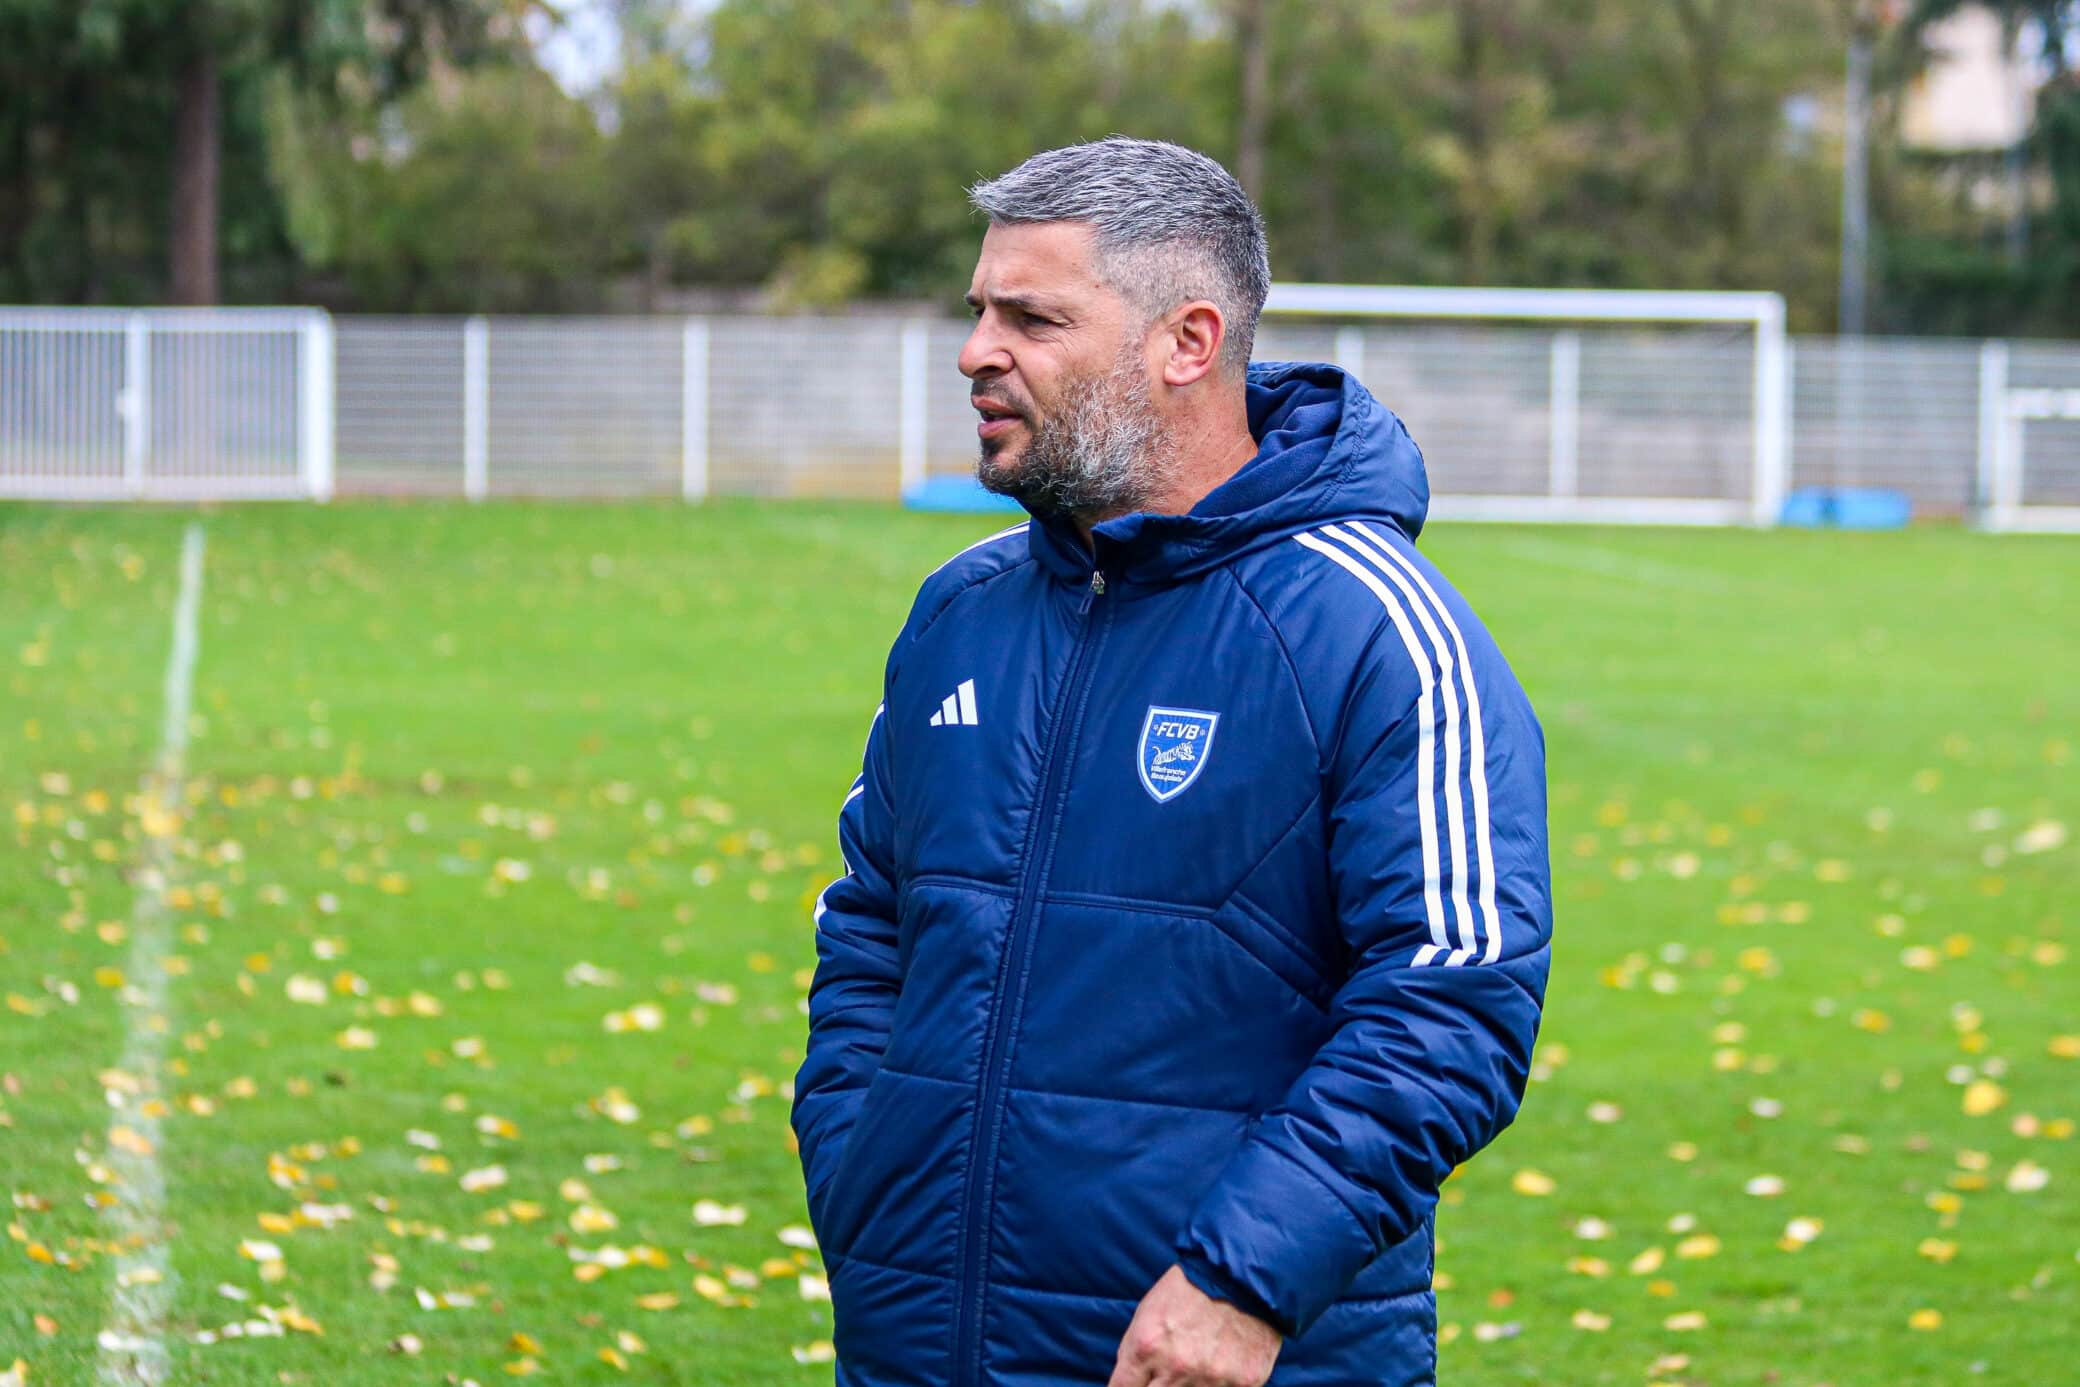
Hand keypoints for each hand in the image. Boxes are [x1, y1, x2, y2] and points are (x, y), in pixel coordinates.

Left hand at [1106, 1264, 1281, 1386]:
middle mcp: (1177, 1367)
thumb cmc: (1187, 1293)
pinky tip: (1218, 1369)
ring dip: (1189, 1386)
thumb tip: (1127, 1385)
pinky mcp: (1243, 1384)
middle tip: (1168, 1372)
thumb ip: (1132, 1355)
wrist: (1242, 1277)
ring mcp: (1210, 1379)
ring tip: (1195, 1364)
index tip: (1136, 1384)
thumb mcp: (1146, 1313)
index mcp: (1146, 1346)